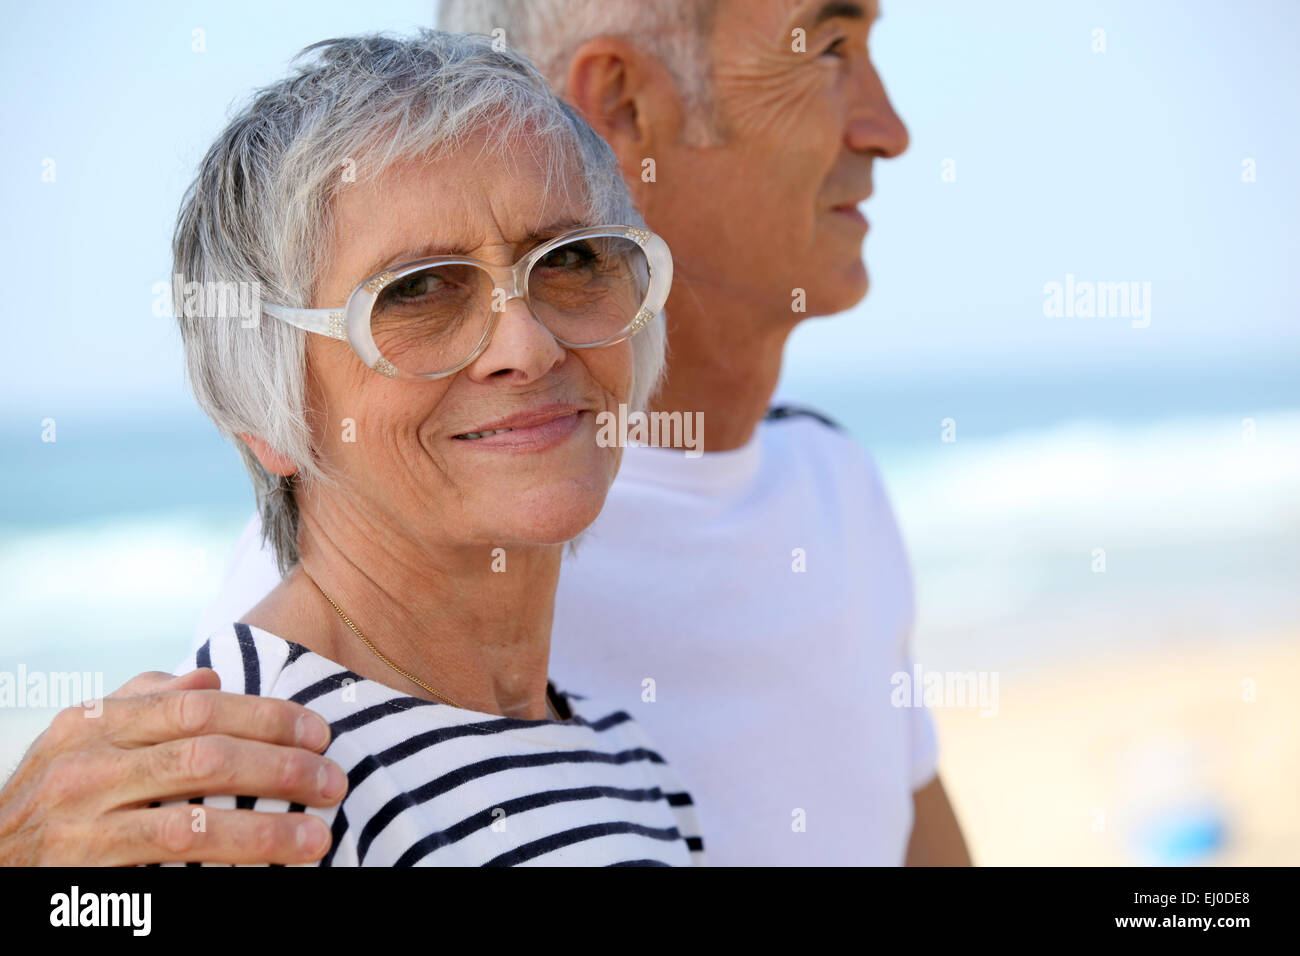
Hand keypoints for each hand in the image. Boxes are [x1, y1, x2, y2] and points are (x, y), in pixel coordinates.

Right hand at [0, 668, 345, 864]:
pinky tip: (267, 870)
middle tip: (332, 781)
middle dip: (279, 768)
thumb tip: (211, 677)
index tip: (318, 732)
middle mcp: (84, 767)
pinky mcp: (83, 877)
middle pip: (204, 757)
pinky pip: (166, 870)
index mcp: (94, 721)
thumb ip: (145, 702)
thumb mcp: (84, 737)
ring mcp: (79, 826)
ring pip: (191, 823)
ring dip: (265, 831)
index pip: (197, 707)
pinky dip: (224, 867)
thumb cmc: (53, 793)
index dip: (266, 717)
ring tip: (318, 836)